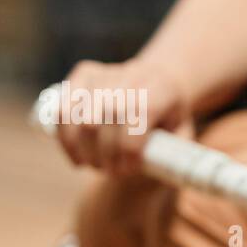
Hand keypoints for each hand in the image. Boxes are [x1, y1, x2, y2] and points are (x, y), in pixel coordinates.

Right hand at [53, 58, 190, 174]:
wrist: (160, 80)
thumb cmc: (170, 116)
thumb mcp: (183, 133)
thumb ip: (175, 153)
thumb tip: (162, 174)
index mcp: (161, 89)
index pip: (138, 113)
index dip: (130, 147)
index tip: (129, 169)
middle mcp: (132, 75)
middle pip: (106, 118)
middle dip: (106, 154)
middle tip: (112, 172)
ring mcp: (105, 72)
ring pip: (80, 117)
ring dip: (84, 150)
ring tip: (97, 166)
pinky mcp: (84, 74)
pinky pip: (63, 111)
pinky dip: (66, 140)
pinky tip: (78, 158)